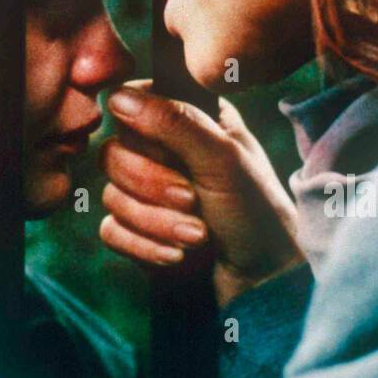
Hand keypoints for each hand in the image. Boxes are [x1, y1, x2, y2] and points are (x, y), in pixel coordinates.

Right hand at [99, 83, 304, 306]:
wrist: (265, 281)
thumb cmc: (256, 212)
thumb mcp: (223, 159)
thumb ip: (174, 122)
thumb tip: (119, 96)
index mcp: (188, 119)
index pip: (130, 105)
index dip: (138, 130)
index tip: (166, 151)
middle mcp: (165, 152)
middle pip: (112, 154)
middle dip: (151, 185)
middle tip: (191, 200)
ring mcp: (149, 194)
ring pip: (111, 196)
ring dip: (156, 222)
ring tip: (198, 236)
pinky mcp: (140, 231)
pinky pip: (111, 231)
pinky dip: (144, 246)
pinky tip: (177, 256)